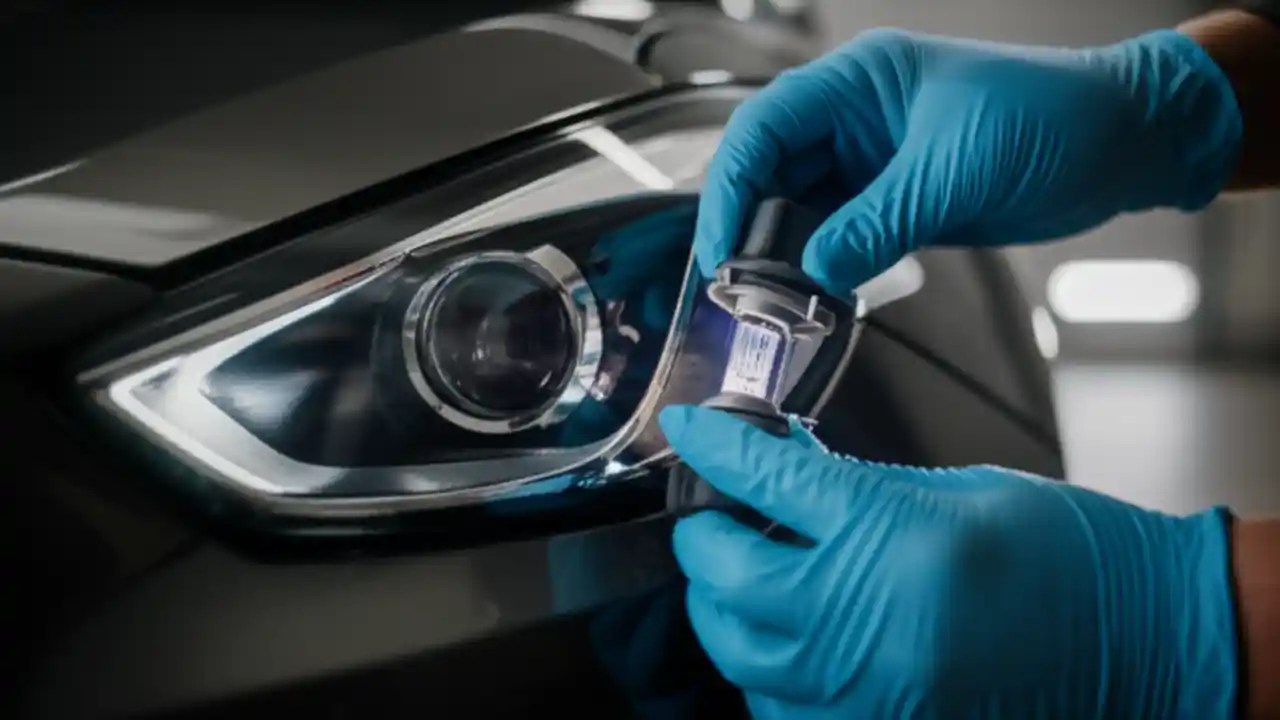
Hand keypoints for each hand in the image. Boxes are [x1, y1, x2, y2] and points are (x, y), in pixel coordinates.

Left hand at [660, 405, 1237, 717]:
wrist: (1147, 638)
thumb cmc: (1068, 551)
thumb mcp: (957, 487)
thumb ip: (856, 485)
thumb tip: (782, 471)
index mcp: (894, 534)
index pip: (765, 479)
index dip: (714, 444)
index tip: (690, 428)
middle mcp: (870, 621)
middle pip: (726, 575)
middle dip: (704, 534)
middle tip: (714, 510)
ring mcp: (872, 690)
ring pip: (738, 653)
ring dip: (723, 606)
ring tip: (741, 575)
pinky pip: (779, 710)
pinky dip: (764, 672)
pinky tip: (783, 639)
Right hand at [694, 29, 1240, 291]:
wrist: (1123, 141)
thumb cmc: (1053, 118)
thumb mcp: (954, 171)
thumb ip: (877, 223)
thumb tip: (814, 269)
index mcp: (860, 82)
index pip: (763, 129)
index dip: (730, 188)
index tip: (718, 248)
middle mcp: (855, 117)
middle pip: (769, 168)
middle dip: (746, 224)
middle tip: (733, 284)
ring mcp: (873, 158)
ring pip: (798, 204)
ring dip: (780, 248)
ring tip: (767, 296)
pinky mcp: (894, 196)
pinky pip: (837, 229)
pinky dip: (820, 260)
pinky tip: (812, 290)